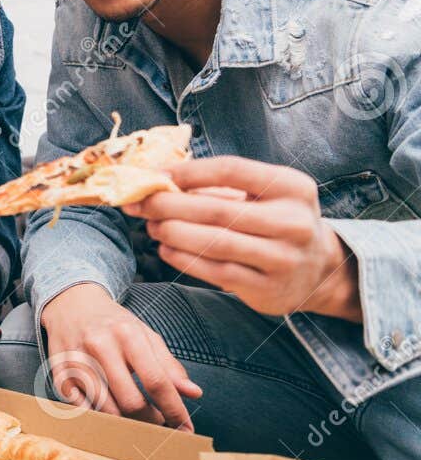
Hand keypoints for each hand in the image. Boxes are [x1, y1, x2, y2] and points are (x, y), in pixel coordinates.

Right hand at [38, 283, 202, 429]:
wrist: (71, 304)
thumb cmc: (114, 324)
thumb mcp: (146, 336)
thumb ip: (169, 366)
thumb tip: (194, 394)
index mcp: (127, 334)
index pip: (156, 381)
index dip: (174, 409)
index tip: (185, 428)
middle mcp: (99, 346)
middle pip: (130, 402)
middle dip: (149, 420)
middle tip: (157, 421)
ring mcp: (76, 361)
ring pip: (106, 410)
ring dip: (126, 421)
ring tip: (136, 416)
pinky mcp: (59, 373)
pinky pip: (83, 409)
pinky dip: (100, 415)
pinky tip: (109, 408)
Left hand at [126, 156, 359, 320]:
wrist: (319, 269)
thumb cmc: (277, 221)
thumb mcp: (264, 194)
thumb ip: (219, 186)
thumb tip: (159, 179)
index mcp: (293, 187)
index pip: (232, 170)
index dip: (188, 171)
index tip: (155, 174)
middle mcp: (293, 222)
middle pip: (217, 210)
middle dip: (169, 205)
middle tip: (140, 203)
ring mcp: (282, 258)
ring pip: (213, 243)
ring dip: (172, 232)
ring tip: (151, 226)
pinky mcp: (267, 288)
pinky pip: (215, 271)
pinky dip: (183, 258)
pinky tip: (166, 249)